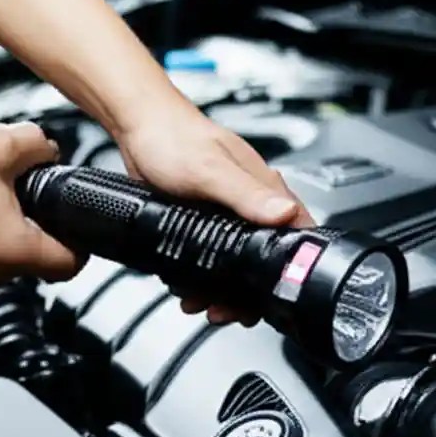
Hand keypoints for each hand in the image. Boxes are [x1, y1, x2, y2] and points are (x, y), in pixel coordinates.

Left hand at [115, 100, 313, 325]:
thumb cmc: (174, 138)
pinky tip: (190, 287)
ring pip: (240, 260)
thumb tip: (286, 214)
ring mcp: (230, 211)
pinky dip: (205, 277)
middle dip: (252, 291)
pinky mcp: (206, 218)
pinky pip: (214, 255)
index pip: (298, 232)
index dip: (292, 267)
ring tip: (205, 305)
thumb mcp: (210, 171)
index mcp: (266, 188)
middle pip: (268, 255)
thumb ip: (247, 195)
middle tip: (230, 310)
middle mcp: (253, 202)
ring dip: (225, 289)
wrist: (137, 126)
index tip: (273, 295)